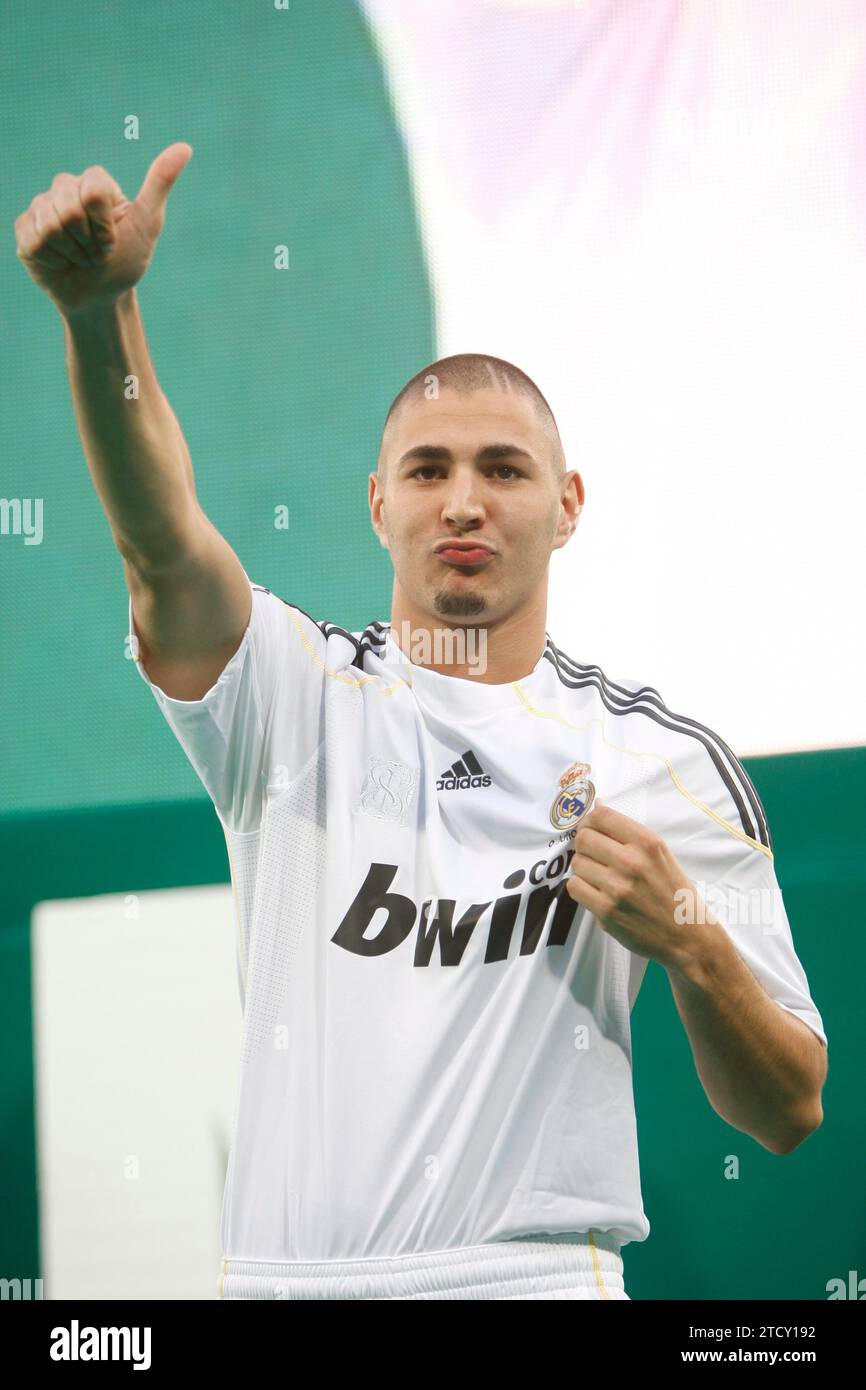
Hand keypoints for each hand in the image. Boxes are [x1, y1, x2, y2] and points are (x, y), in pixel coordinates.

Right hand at [13, 142, 192, 315]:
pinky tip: (60, 263)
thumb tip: (185, 147)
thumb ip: (160, 184)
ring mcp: (42, 208)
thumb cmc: (126, 261)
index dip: (105, 225)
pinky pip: (34, 241)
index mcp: (94, 182)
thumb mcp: (147, 224)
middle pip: (69, 209)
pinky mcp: (25, 229)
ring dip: (73, 254)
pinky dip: (53, 261)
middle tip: (96, 253)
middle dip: (89, 243)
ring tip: (80, 258)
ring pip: (51, 226)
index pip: (93, 191)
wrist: (102, 297)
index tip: (113, 240)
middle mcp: (65, 188)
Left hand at [564, 802, 704, 970]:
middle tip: (593, 855)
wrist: (687, 936)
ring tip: (599, 876)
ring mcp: (617, 887)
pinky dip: (581, 888)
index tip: (592, 830)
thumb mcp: (662, 854)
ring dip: (583, 868)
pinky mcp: (606, 910)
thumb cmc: (675, 892)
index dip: (590, 821)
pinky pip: (575, 887)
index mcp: (647, 842)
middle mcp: (631, 861)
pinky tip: (596, 891)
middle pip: (583, 838)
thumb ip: (629, 833)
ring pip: (577, 863)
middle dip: (584, 844)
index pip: (601, 816)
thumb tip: (597, 808)